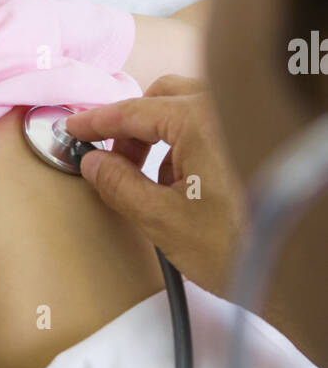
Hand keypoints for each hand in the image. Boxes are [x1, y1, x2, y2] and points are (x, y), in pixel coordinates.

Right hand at [64, 74, 249, 297]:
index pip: (133, 110)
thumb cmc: (238, 247)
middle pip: (162, 97)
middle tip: (116, 164)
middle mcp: (226, 108)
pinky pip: (212, 124)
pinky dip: (189, 144)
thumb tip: (95, 163)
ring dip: (162, 138)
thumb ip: (119, 184)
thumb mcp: (162, 220)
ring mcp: (245, 121)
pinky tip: (188, 185)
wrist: (294, 269)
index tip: (74, 131)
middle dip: (133, 128)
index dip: (96, 123)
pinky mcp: (257, 139)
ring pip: (187, 110)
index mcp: (200, 119)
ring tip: (157, 183)